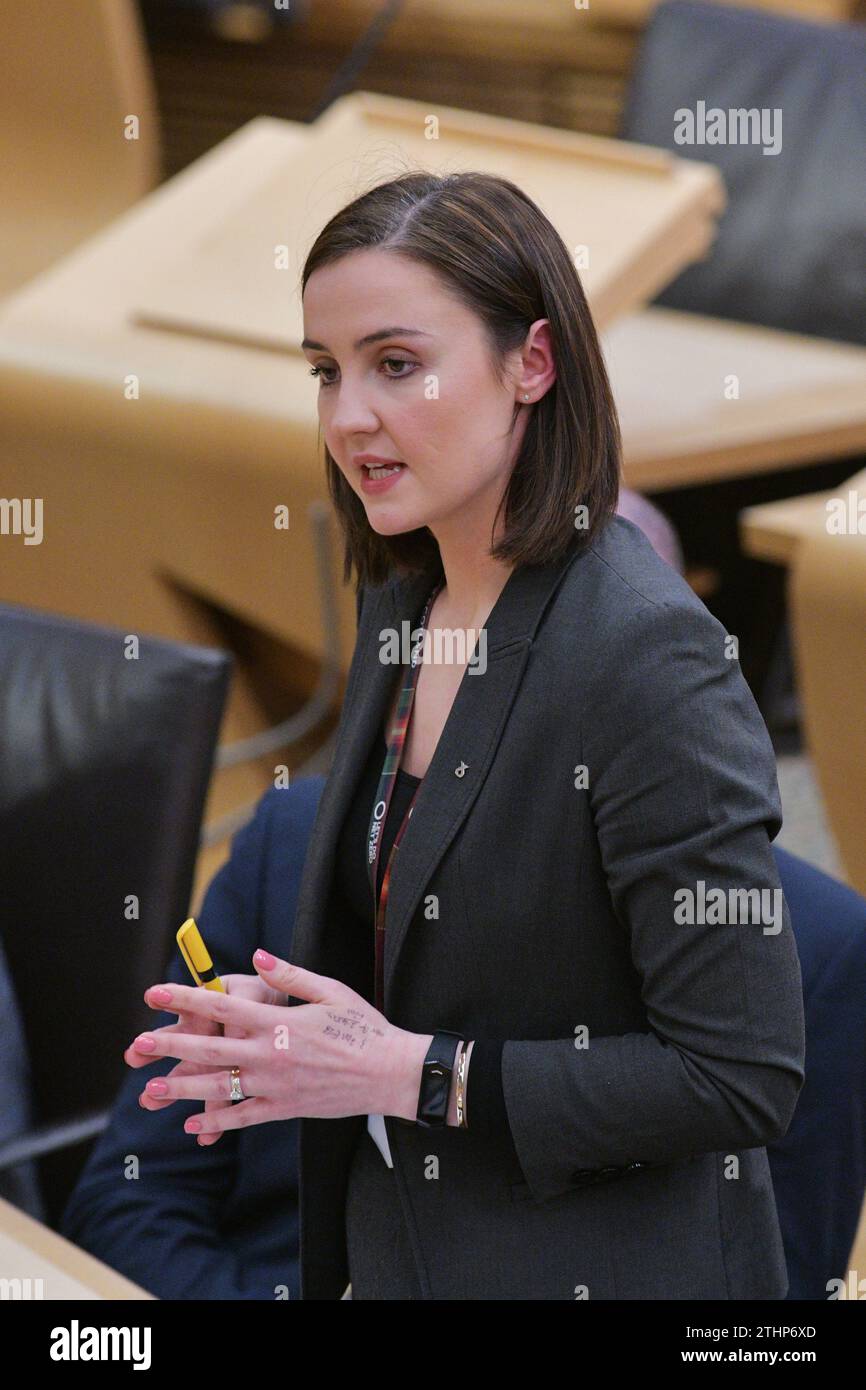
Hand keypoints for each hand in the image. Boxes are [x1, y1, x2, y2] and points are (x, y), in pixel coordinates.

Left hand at [124, 951, 424, 1139]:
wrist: (389, 1073)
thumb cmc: (362, 1026)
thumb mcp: (329, 990)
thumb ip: (289, 974)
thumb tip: (256, 955)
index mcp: (277, 1021)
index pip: (220, 1006)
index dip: (185, 998)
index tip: (156, 993)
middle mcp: (269, 1055)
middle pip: (208, 1049)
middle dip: (170, 1045)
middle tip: (139, 1043)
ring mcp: (274, 1086)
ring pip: (218, 1088)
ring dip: (181, 1088)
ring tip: (152, 1088)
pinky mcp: (284, 1110)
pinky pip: (242, 1117)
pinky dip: (215, 1122)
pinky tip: (192, 1124)